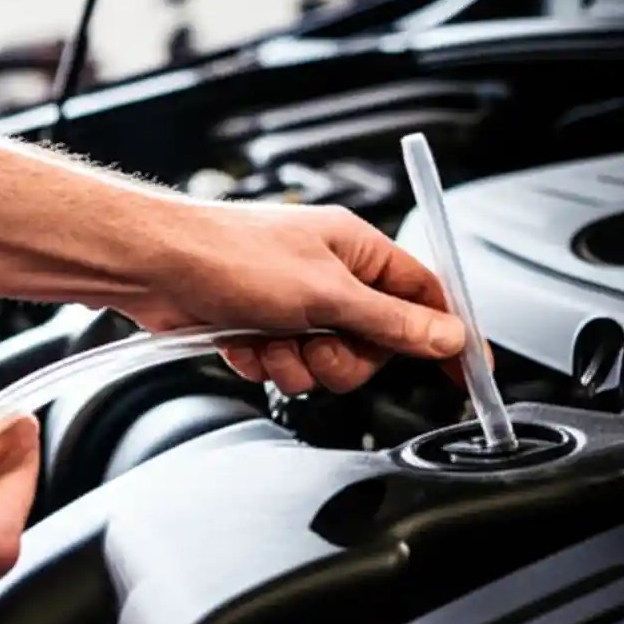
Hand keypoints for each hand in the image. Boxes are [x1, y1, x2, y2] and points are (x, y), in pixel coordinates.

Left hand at [120, 201, 471, 394]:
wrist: (156, 266)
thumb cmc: (231, 255)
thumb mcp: (325, 293)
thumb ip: (389, 321)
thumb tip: (446, 336)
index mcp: (356, 250)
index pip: (424, 296)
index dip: (445, 336)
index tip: (466, 373)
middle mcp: (328, 275)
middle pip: (374, 343)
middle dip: (345, 358)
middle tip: (317, 345)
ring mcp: (292, 304)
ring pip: (326, 363)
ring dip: (298, 363)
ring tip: (271, 340)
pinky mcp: (259, 328)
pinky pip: (284, 367)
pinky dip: (264, 362)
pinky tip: (242, 342)